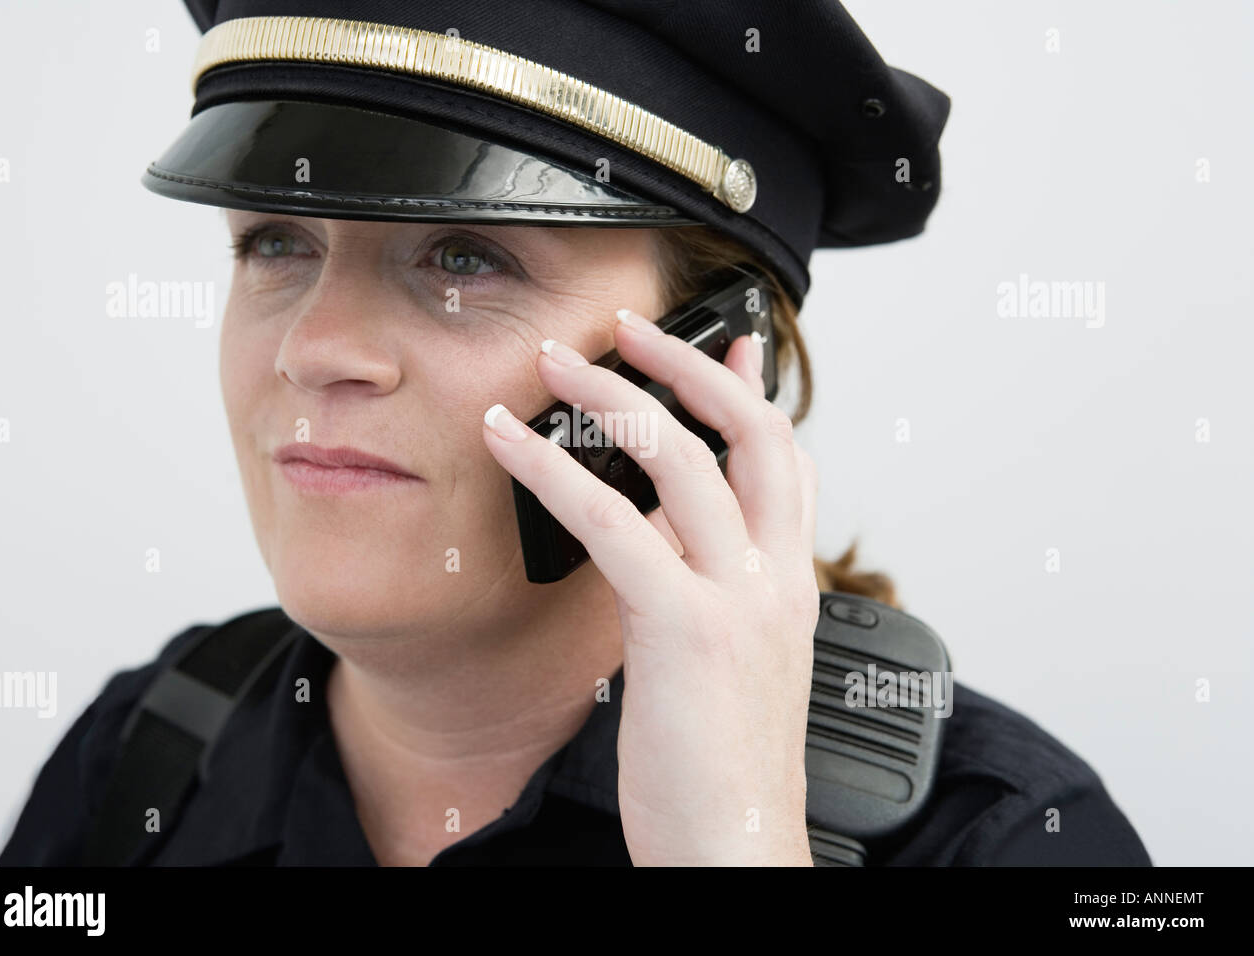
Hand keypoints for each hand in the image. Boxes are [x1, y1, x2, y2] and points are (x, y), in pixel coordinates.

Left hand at [481, 307, 819, 865]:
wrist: (736, 852)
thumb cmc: (721, 773)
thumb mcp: (729, 667)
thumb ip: (708, 593)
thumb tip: (665, 543)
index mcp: (791, 588)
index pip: (789, 462)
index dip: (756, 396)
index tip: (731, 349)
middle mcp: (778, 581)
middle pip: (752, 433)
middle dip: (689, 366)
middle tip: (630, 326)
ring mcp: (740, 600)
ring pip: (685, 459)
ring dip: (613, 395)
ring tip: (555, 362)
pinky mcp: (686, 630)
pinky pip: (613, 522)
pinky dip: (553, 469)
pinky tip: (507, 441)